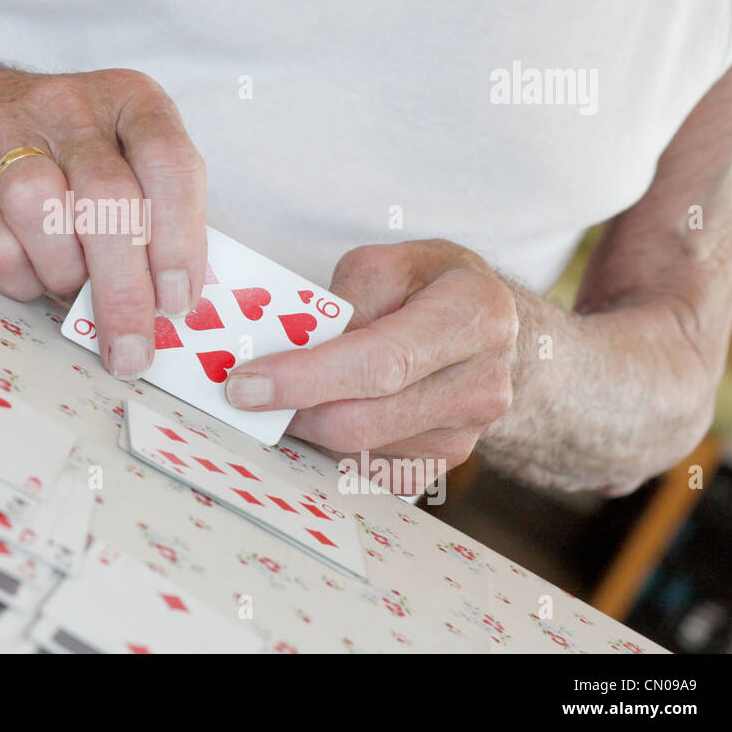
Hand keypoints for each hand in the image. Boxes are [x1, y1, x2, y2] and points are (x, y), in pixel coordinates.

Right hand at [0, 64, 207, 378]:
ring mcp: (4, 129)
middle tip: (131, 347)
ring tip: (68, 284)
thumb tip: (174, 302)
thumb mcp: (117, 155)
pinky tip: (27, 272)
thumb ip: (152, 213)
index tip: (178, 302)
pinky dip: (18, 279)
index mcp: (129, 100)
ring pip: (45, 216)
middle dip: (125, 290)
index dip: (179, 241)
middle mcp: (70, 106)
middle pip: (108, 201)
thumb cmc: (53, 148)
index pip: (170, 165)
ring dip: (64, 274)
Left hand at [225, 240, 519, 485]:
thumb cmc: (429, 286)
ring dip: (309, 427)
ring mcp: (467, 434)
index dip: (307, 377)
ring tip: (285, 394)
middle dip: (293, 410)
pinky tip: (321, 412)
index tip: (246, 385)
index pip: (380, 362)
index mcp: (473, 316)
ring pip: (359, 450)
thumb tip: (289, 350)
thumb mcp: (388, 263)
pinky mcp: (442, 466)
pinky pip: (366, 469)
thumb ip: (343, 301)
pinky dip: (331, 446)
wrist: (486, 329)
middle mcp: (482, 384)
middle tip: (245, 394)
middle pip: (364, 420)